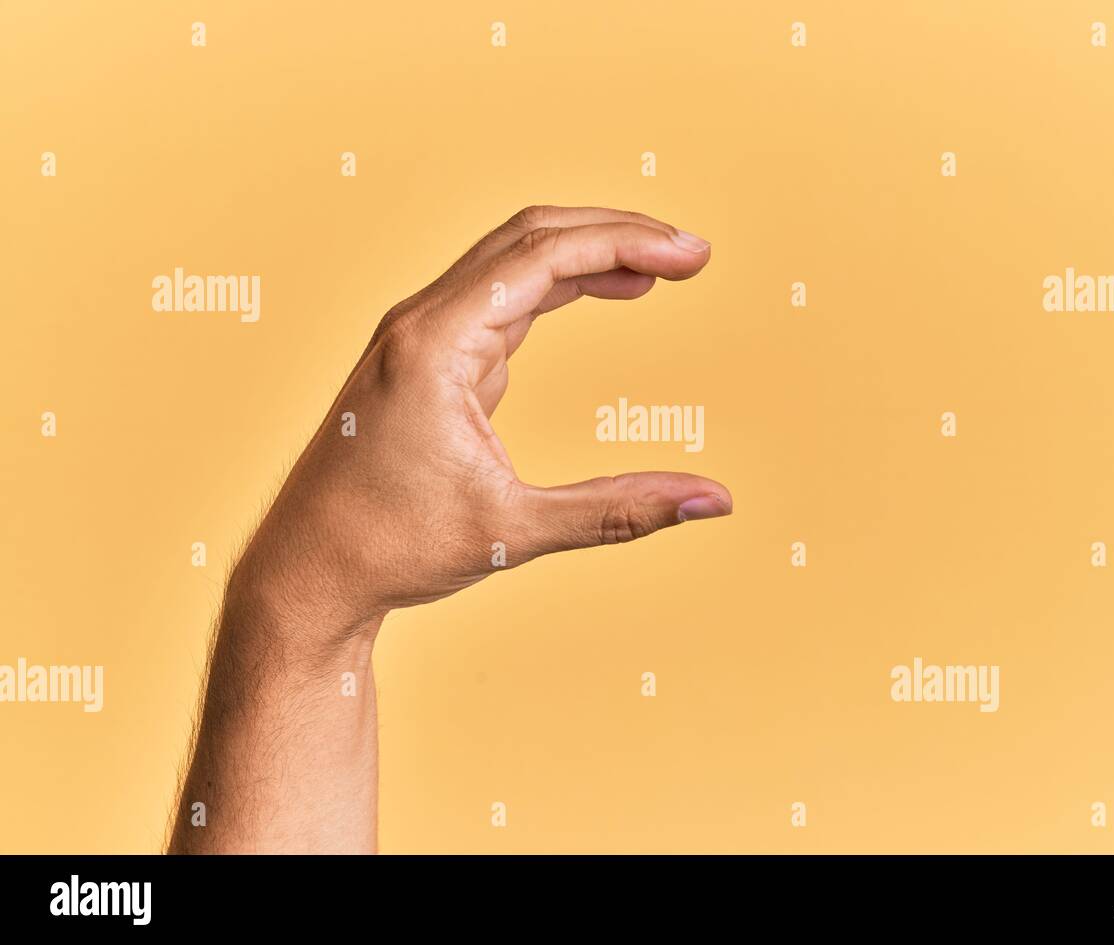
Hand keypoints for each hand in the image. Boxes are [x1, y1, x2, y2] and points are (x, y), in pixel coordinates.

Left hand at [231, 206, 732, 639]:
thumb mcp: (515, 532)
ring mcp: (417, 335)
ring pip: (513, 260)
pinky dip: (558, 286)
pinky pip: (499, 295)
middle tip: (691, 253)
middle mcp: (420, 322)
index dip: (627, 244)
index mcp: (435, 345)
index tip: (693, 257)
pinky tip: (602, 293)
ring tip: (659, 270)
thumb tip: (715, 500)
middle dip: (616, 234)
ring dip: (588, 254)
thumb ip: (621, 511)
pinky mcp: (424, 356)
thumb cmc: (392, 549)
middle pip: (530, 237)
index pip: (543, 256)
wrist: (305, 572)